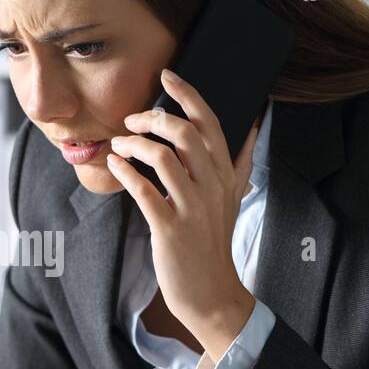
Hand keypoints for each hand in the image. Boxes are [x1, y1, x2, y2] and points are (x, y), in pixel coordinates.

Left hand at [106, 68, 259, 360]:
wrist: (212, 293)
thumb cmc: (213, 242)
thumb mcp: (233, 199)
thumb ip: (239, 162)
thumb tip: (253, 125)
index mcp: (225, 175)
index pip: (210, 122)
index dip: (188, 95)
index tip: (167, 75)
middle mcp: (212, 186)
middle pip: (186, 133)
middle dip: (154, 117)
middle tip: (132, 119)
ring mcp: (192, 208)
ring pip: (164, 158)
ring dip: (134, 144)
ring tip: (118, 145)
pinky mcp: (171, 229)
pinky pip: (145, 191)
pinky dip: (126, 174)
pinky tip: (114, 166)